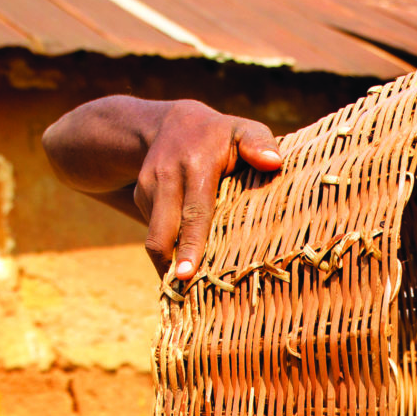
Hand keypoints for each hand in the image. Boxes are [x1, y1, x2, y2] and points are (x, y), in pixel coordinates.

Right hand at [130, 100, 281, 280]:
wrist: (169, 123)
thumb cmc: (219, 134)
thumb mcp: (242, 129)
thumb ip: (259, 143)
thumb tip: (275, 163)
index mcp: (196, 164)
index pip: (194, 211)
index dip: (190, 244)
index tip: (187, 273)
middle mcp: (167, 176)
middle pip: (163, 230)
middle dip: (169, 263)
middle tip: (181, 292)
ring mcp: (149, 188)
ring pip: (154, 236)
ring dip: (166, 263)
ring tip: (185, 290)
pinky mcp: (141, 197)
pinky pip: (154, 230)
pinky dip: (167, 249)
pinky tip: (182, 262)